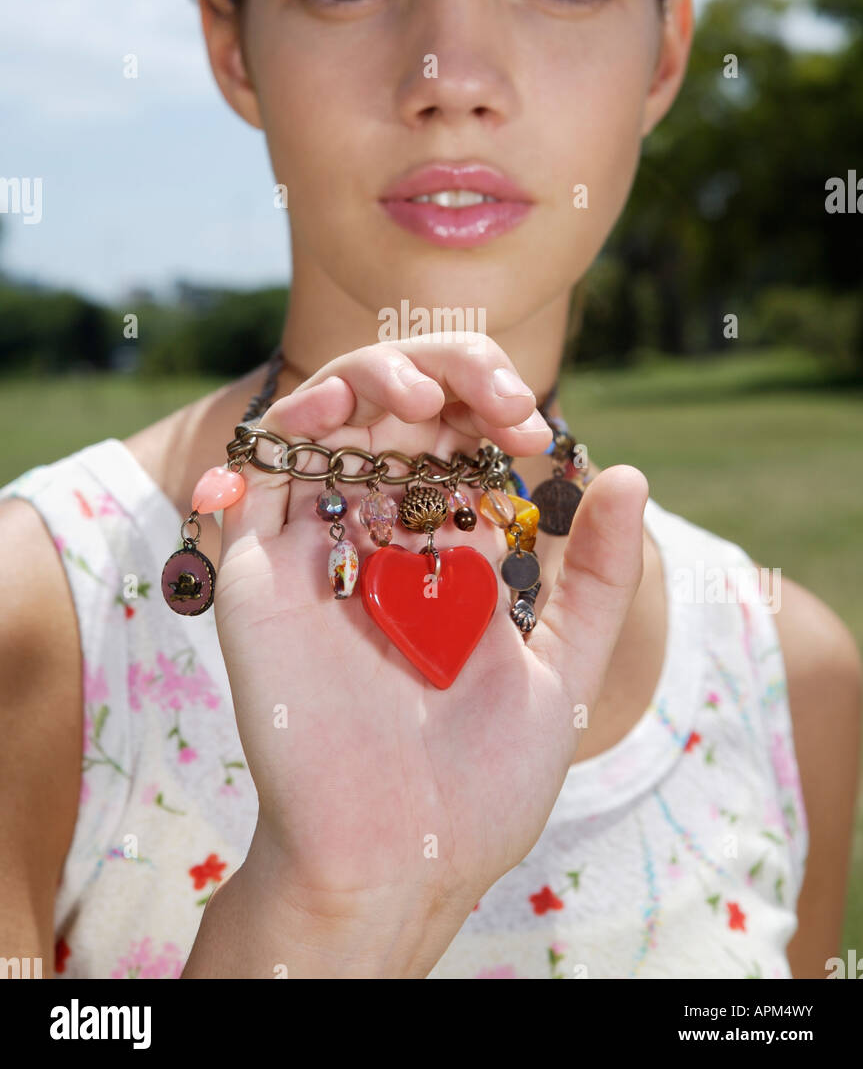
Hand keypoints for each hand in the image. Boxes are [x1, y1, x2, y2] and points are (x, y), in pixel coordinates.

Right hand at [213, 334, 648, 939]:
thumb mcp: (567, 670)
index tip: (533, 430)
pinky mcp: (259, 569)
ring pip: (328, 422)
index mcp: (446, 554)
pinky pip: (256, 473)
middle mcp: (379, 539)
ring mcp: (318, 548)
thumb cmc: (483, 782)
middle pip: (397, 412)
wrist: (398, 856)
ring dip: (369, 378)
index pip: (460, 439)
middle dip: (445, 375)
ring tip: (418, 390)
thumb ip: (597, 578)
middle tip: (495, 399)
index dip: (492, 407)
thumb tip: (624, 469)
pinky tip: (333, 411)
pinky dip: (288, 423)